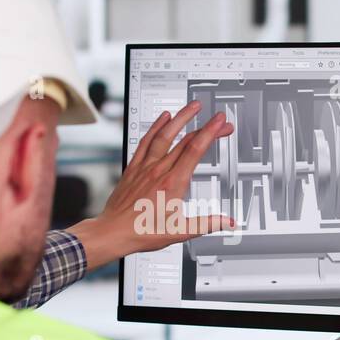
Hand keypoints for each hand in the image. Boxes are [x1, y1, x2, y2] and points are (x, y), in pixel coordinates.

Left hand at [68, 101, 234, 270]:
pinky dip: (155, 128)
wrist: (113, 231)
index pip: (195, 150)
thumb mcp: (180, 231)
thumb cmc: (141, 231)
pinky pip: (145, 142)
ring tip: (192, 107)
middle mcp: (159, 171)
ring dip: (180, 118)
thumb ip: (206, 224)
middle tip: (218, 120)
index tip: (221, 123)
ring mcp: (145, 167)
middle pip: (185, 140)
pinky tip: (162, 119)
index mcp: (172, 184)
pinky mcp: (134, 168)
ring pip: (164, 135)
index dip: (210, 132)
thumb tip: (226, 222)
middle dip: (205, 126)